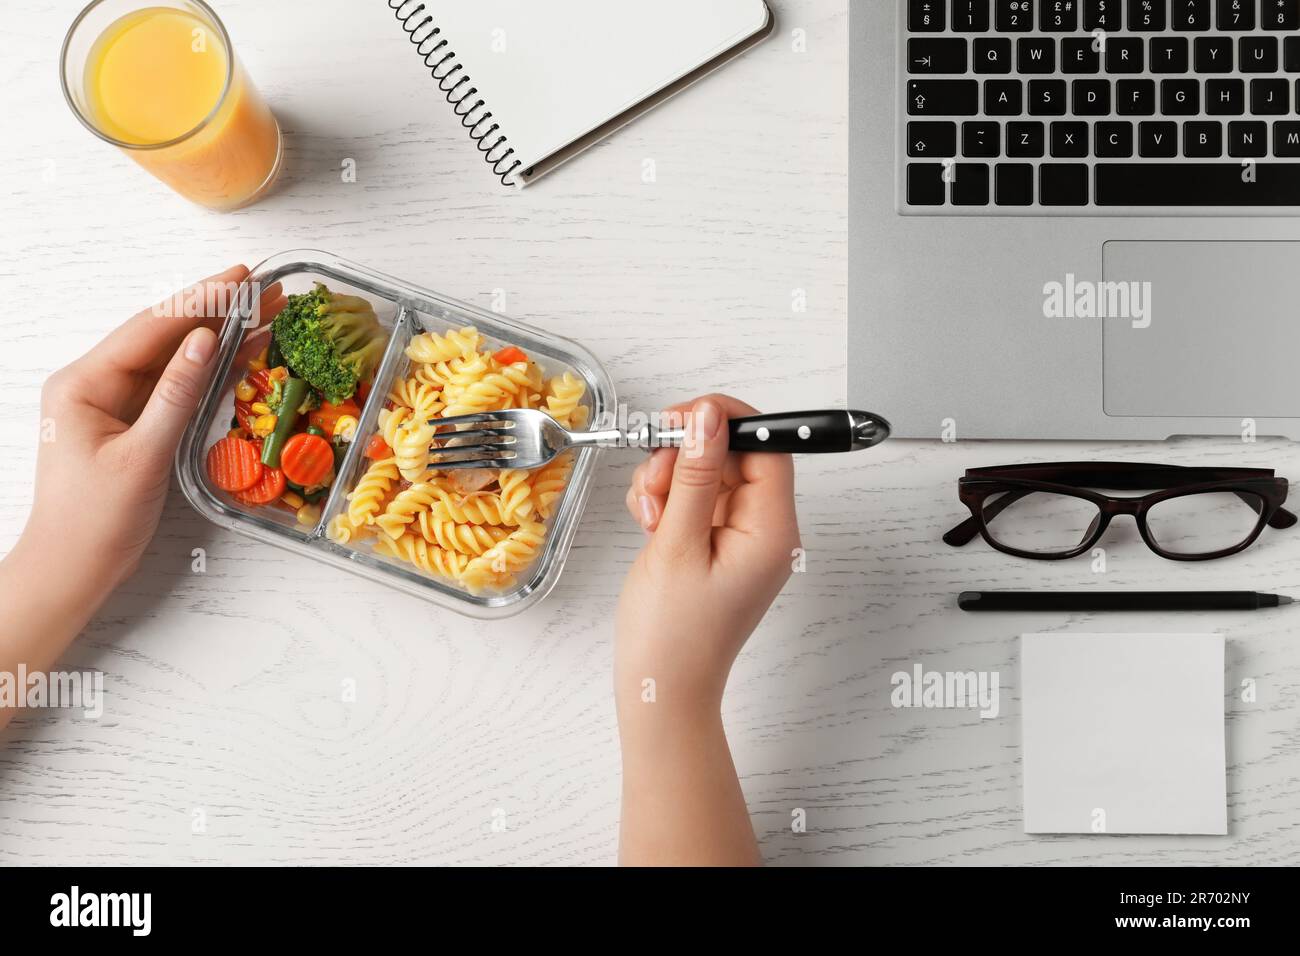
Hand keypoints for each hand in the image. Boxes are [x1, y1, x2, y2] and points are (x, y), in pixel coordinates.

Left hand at [15, 265, 282, 600]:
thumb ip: (177, 395)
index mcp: (84, 383)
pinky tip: (242, 353)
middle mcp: (94, 382)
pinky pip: (173, 385)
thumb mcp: (142, 457)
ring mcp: (111, 401)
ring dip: (218, 336)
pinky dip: (208, 369)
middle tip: (265, 288)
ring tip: (266, 312)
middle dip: (216, 309)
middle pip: (162, 334)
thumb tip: (205, 341)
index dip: (200, 299)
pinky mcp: (129, 421)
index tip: (242, 276)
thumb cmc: (97, 521)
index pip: (150, 328)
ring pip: (172, 357)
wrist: (71, 569)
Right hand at [616, 394, 800, 710]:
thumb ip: (695, 476)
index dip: (728, 422)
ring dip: (670, 479)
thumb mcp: (677, 545)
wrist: (659, 689)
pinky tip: (650, 526)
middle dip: (687, 456)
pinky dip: (668, 500)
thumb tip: (708, 419)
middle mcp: (765, 530)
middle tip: (654, 478)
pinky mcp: (715, 543)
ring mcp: (740, 537)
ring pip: (708, 474)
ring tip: (649, 516)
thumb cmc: (672, 636)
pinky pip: (695, 498)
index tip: (683, 417)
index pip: (769, 447)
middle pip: (734, 456)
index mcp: (773, 531)